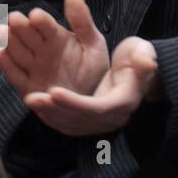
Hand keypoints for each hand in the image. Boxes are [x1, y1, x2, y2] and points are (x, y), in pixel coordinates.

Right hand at [0, 0, 109, 98]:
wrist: (93, 100)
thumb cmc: (93, 69)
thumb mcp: (93, 43)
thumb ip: (82, 21)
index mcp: (57, 37)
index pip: (46, 26)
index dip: (41, 20)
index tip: (36, 15)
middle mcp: (41, 51)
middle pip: (27, 36)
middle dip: (20, 27)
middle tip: (14, 18)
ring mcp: (33, 68)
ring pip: (18, 52)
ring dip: (9, 42)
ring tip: (2, 31)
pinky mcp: (28, 87)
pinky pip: (15, 75)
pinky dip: (7, 65)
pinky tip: (0, 52)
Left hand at [23, 36, 158, 135]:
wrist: (137, 72)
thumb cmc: (137, 58)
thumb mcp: (143, 52)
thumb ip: (144, 57)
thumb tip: (148, 63)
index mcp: (125, 102)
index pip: (97, 108)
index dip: (75, 102)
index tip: (55, 91)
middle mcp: (113, 118)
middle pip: (80, 120)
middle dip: (55, 110)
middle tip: (32, 97)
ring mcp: (100, 124)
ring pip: (71, 125)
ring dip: (48, 114)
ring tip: (30, 99)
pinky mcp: (89, 123)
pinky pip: (67, 124)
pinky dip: (50, 116)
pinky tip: (36, 104)